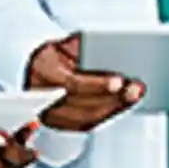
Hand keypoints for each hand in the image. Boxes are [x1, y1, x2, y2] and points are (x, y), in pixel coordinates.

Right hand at [24, 33, 144, 130]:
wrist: (32, 70)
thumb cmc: (51, 54)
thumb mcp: (62, 43)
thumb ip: (80, 45)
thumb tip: (105, 45)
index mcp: (43, 72)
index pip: (72, 84)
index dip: (96, 85)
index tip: (118, 81)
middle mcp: (43, 99)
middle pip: (83, 106)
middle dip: (113, 99)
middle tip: (136, 89)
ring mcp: (50, 115)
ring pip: (86, 118)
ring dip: (114, 108)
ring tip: (135, 95)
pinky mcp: (59, 124)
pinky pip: (86, 124)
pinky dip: (106, 114)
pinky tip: (123, 104)